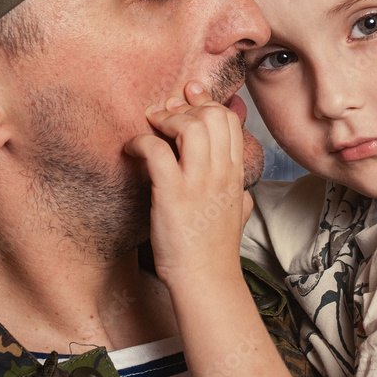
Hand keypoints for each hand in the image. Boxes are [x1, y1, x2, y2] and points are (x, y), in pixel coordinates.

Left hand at [125, 82, 250, 288]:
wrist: (206, 280)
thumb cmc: (216, 251)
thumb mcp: (241, 216)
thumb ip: (242, 198)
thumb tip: (244, 193)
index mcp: (236, 173)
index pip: (229, 120)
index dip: (207, 101)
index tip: (189, 96)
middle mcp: (221, 172)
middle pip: (211, 115)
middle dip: (185, 107)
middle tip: (164, 113)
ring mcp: (199, 181)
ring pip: (189, 125)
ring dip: (166, 119)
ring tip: (151, 127)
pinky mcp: (172, 193)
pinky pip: (156, 151)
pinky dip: (140, 142)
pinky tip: (131, 148)